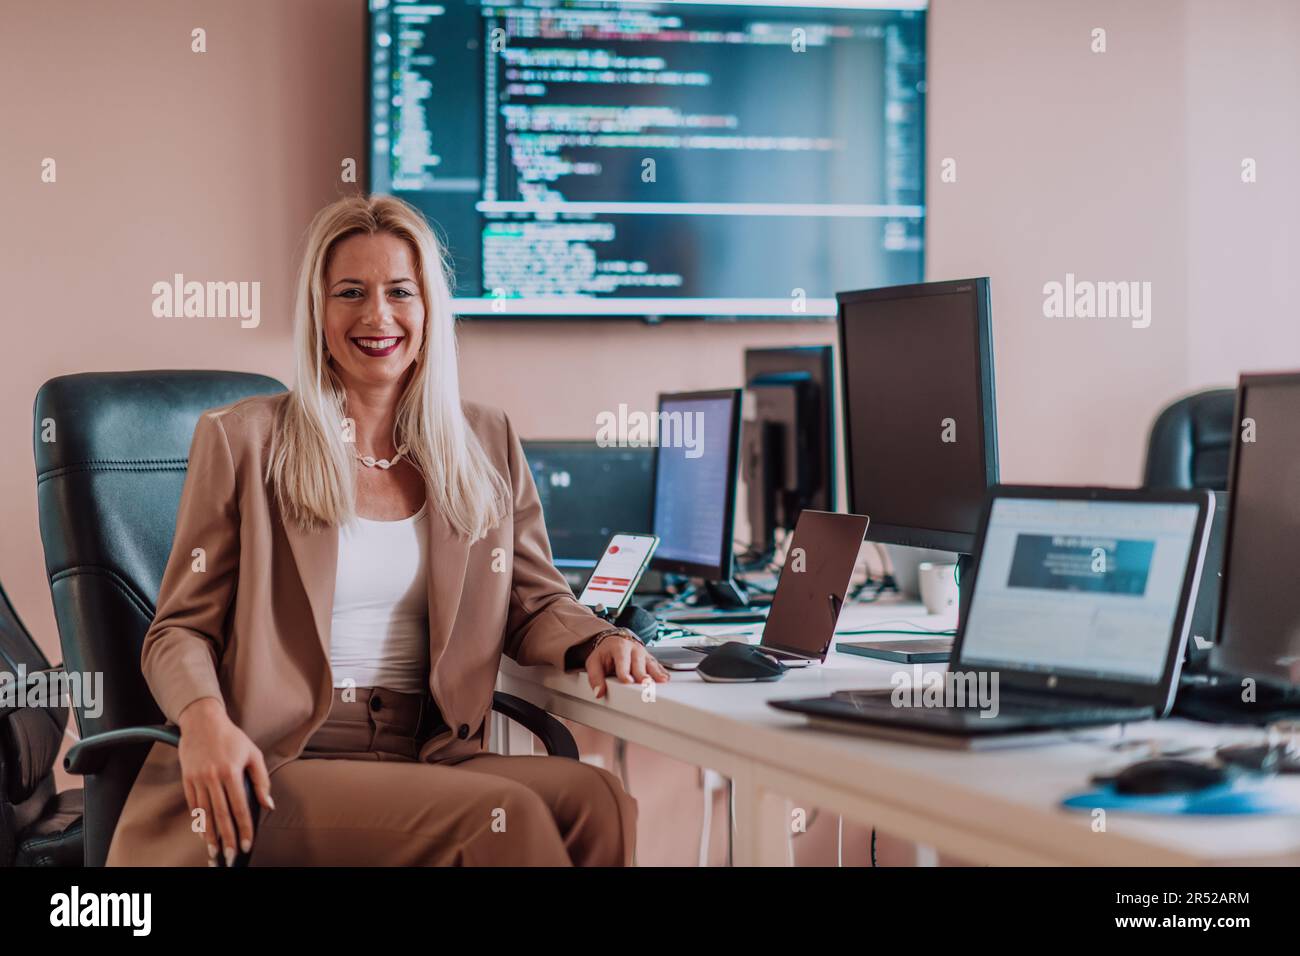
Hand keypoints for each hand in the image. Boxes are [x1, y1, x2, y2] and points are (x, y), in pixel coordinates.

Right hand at [176, 697, 273, 865]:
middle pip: (221, 815)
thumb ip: (261, 780)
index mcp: (231, 772)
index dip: (244, 828)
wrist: (202, 721)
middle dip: (227, 838)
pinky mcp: (187, 779)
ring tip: (214, 851)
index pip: (239, 807)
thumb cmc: (232, 737)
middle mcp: (213, 778)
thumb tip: (268, 804)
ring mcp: (198, 779)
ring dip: (210, 834)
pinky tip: (203, 832)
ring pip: (204, 813)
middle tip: (232, 856)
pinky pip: (193, 805)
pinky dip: (198, 821)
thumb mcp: (253, 754)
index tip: (248, 844)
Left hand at [585, 632, 669, 698]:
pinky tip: (665, 678)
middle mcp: (634, 648)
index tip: (627, 680)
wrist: (615, 641)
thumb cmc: (605, 653)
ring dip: (656, 672)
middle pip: (639, 662)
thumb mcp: (594, 663)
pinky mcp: (650, 659)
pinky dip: (662, 672)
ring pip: (651, 663)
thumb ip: (595, 678)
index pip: (622, 659)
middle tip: (645, 683)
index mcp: (619, 646)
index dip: (624, 670)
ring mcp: (644, 653)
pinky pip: (657, 665)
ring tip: (661, 680)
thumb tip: (599, 692)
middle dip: (642, 673)